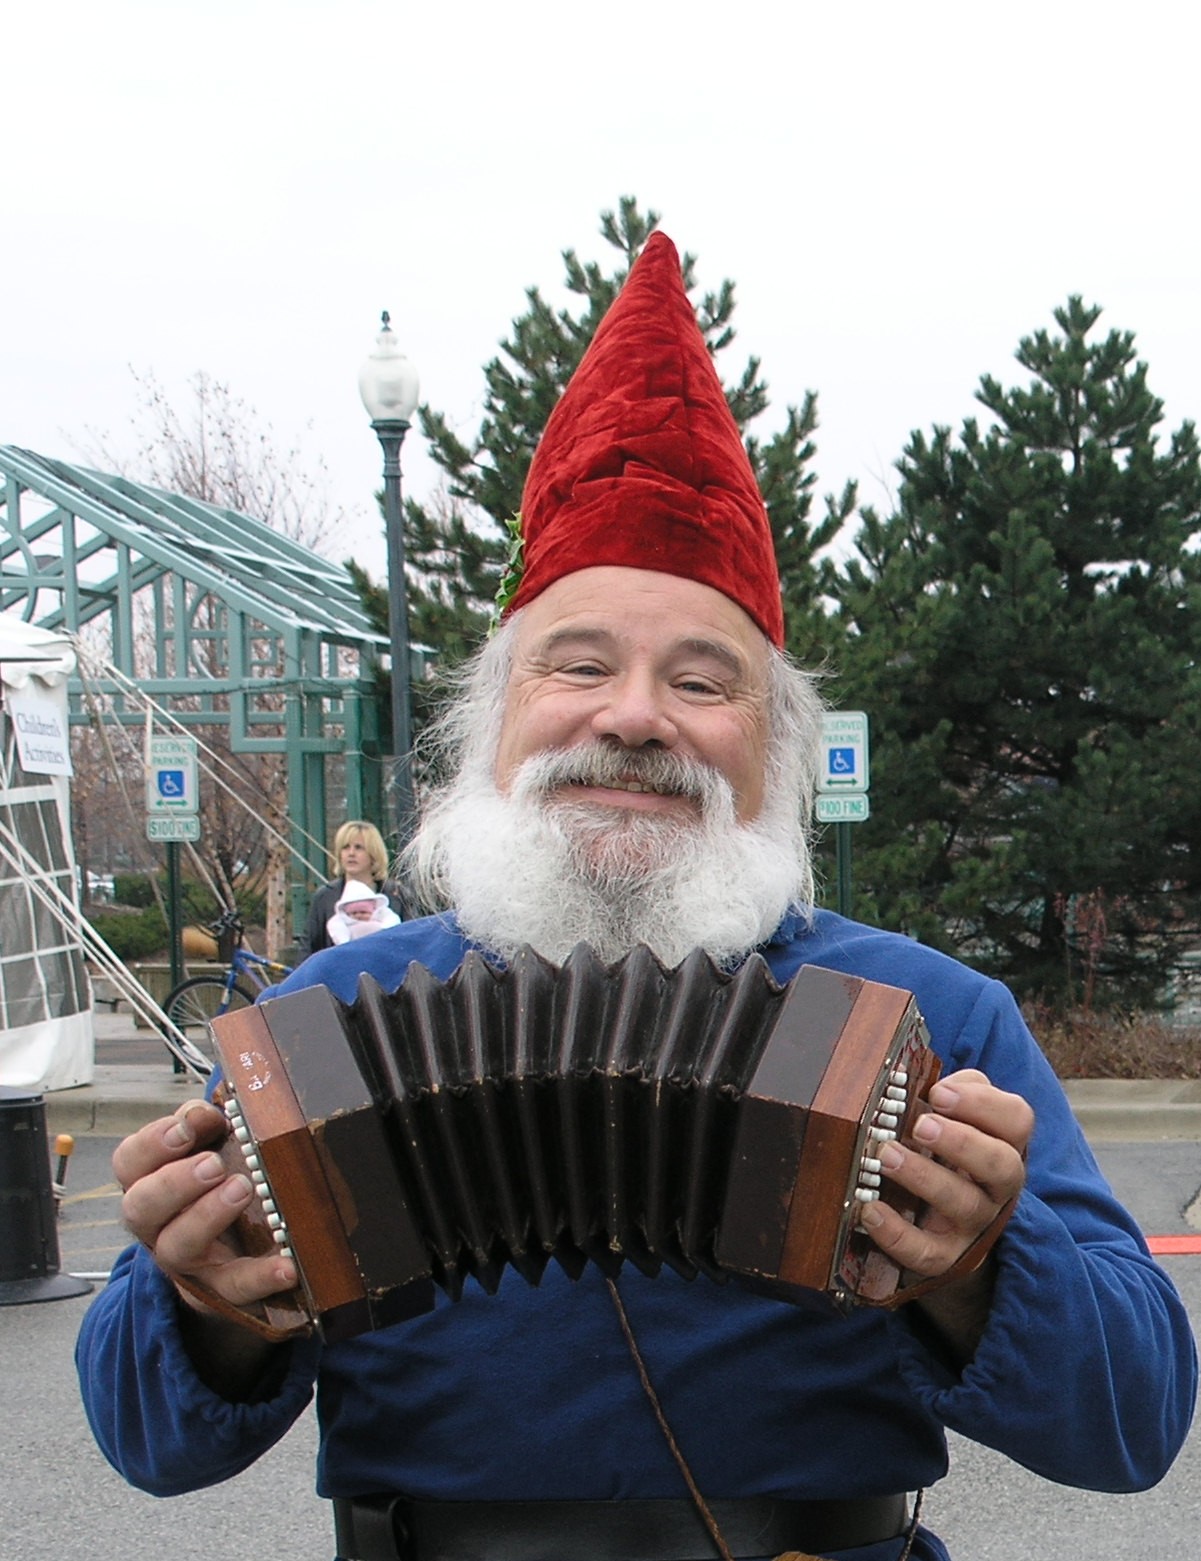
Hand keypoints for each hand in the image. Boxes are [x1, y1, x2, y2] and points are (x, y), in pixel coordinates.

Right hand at [115, 1100, 296, 1317]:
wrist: (226, 1254)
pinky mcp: (220, 1288)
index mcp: (149, 1183)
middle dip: (175, 1183)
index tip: (186, 1127)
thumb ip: (201, 1125)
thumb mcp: (205, 1147)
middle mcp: (157, 1224)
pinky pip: (235, 1288)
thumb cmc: (213, 1185)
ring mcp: (186, 1260)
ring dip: (207, 1216)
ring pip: (177, 1248)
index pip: (128, 1162)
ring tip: (242, 1189)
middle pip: (141, 1208)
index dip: (152, 1144)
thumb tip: (202, 1110)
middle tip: (213, 1164)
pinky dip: (260, 1276)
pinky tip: (286, 1264)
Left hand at [857, 1069, 1031, 1356]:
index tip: (939, 1094)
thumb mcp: (955, 1119)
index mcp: (1003, 1143)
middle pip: (1001, 1165)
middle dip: (961, 1143)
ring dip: (924, 1178)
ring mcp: (975, 1225)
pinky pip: (927, 1253)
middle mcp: (998, 1186)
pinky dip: (897, 1234)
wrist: (945, 1225)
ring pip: (964, 1205)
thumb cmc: (945, 1153)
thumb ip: (952, 1092)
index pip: (1017, 1120)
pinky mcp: (946, 1258)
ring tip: (886, 1156)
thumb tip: (932, 1083)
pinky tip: (869, 1211)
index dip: (983, 1105)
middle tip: (921, 1125)